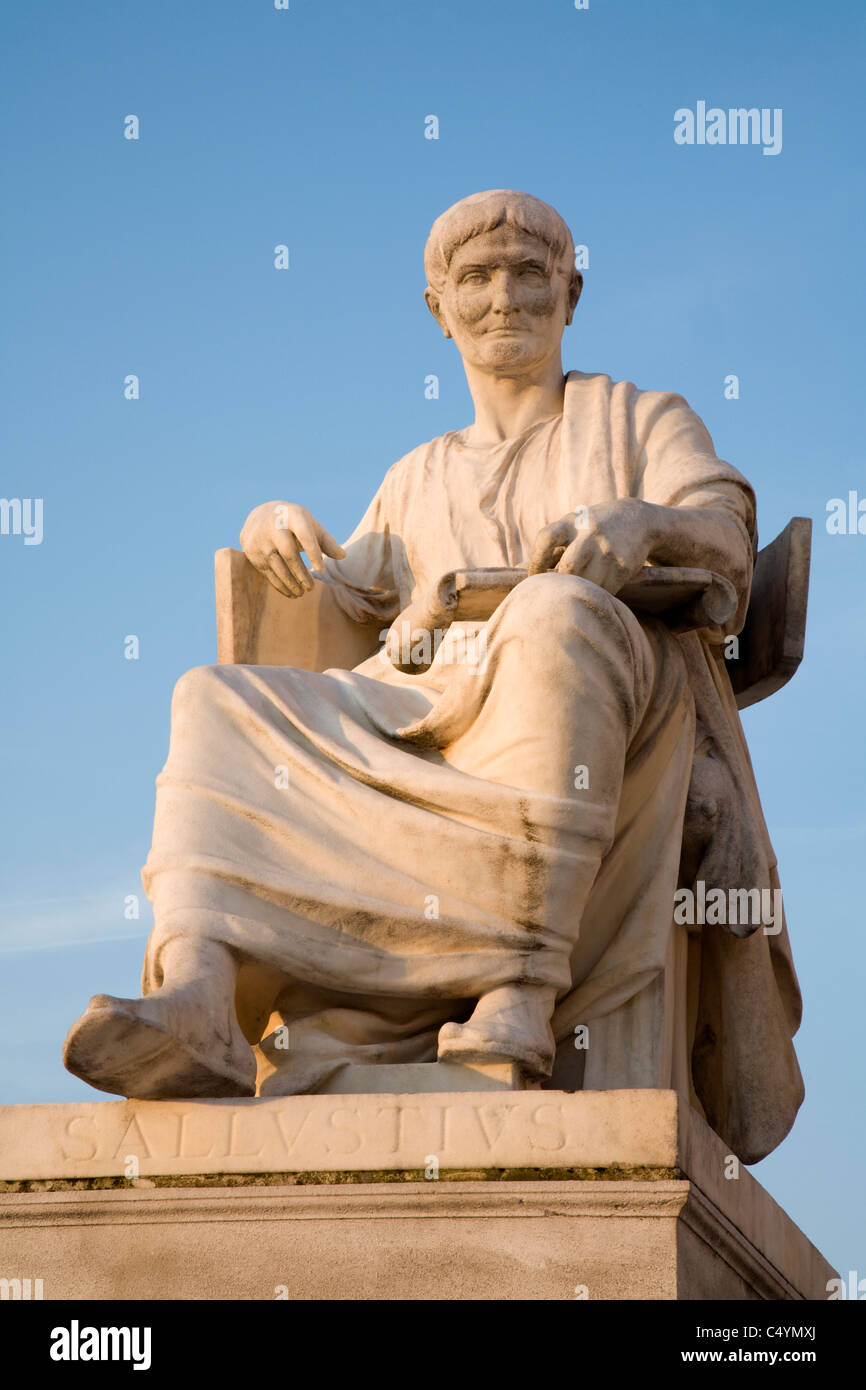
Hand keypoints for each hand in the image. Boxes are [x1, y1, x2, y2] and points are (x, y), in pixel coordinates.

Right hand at [240, 501, 344, 598]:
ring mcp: (260, 540)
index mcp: (292, 516)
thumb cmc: (294, 522)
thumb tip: (342, 556)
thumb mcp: (310, 525)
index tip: (321, 570)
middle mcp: (274, 526)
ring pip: (277, 565)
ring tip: (302, 592)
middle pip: (289, 553)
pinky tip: (291, 592)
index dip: (312, 552)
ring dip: (290, 582)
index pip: (304, 534)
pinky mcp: (252, 552)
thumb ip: (326, 540)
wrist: (260, 515)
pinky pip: (267, 572)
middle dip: (300, 573)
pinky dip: (279, 585)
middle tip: (311, 588)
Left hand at [528, 500, 655, 595]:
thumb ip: (547, 548)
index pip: (546, 539)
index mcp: (571, 523)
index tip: (533, 578)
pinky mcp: (624, 565)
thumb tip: (513, 570)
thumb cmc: (591, 528)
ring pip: (587, 583)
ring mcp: (608, 550)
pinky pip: (605, 590)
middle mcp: (589, 534)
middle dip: (560, 585)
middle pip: (569, 567)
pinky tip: (592, 596)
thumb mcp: (570, 528)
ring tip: (572, 599)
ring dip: (578, 594)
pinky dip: (595, 596)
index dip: (535, 561)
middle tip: (554, 596)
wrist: (637, 520)